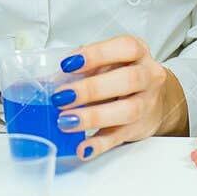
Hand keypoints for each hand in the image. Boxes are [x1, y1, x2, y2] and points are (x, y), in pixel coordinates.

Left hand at [53, 35, 186, 160]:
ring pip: (127, 110)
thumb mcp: (108, 64)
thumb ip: (81, 69)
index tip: (69, 64)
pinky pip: (120, 138)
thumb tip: (40, 81)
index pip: (125, 48)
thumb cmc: (123, 77)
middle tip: (61, 96)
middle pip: (128, 80)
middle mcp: (148, 77)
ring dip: (93, 116)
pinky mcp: (138, 129)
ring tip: (65, 121)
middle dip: (92, 88)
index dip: (97, 55)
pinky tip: (82, 147)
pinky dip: (99, 145)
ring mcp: (146, 104)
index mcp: (137, 54)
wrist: (155, 101)